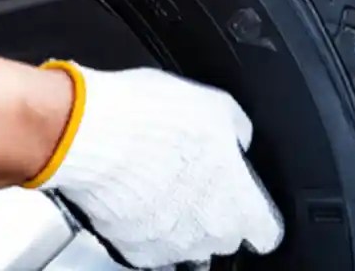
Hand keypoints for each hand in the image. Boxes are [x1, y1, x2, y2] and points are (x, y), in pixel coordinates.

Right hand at [27, 62, 284, 267]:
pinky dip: (146, 224)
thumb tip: (238, 139)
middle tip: (193, 176)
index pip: (267, 232)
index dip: (256, 213)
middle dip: (214, 210)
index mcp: (238, 204)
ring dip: (179, 218)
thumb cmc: (148, 119)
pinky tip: (136, 193)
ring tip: (158, 179)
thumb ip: (237, 131)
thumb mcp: (214, 104)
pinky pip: (151, 243)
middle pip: (224, 235)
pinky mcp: (133, 249)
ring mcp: (170, 246)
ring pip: (187, 240)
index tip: (245, 200)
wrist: (87, 133)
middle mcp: (207, 234)